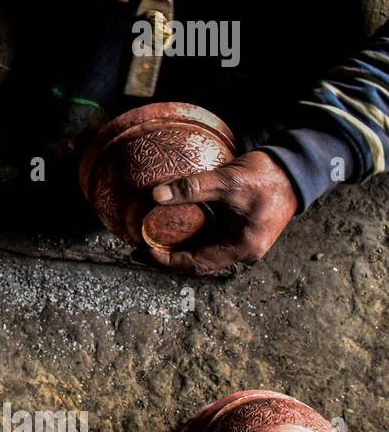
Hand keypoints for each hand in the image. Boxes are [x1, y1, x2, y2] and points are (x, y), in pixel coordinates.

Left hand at [144, 151, 299, 273]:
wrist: (295, 167)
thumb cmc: (266, 175)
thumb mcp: (227, 181)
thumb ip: (191, 188)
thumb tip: (155, 195)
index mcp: (242, 248)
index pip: (196, 264)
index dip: (166, 261)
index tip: (142, 251)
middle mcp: (242, 251)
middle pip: (197, 263)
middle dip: (166, 259)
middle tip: (137, 252)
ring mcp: (242, 242)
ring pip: (202, 253)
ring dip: (176, 249)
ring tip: (148, 243)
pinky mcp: (239, 231)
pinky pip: (209, 240)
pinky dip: (189, 238)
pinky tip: (170, 231)